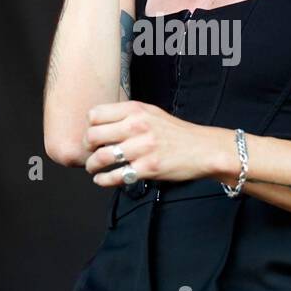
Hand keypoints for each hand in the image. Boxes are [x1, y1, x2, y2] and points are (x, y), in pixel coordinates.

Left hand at [83, 101, 231, 186]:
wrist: (203, 149)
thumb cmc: (176, 132)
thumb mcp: (151, 113)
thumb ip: (127, 114)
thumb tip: (100, 121)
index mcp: (136, 110)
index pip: (95, 115)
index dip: (89, 126)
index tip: (93, 134)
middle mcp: (137, 126)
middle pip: (93, 136)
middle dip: (87, 148)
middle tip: (90, 153)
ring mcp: (142, 148)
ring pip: (101, 158)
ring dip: (92, 166)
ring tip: (94, 168)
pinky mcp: (147, 168)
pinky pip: (116, 176)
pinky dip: (104, 180)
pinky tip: (102, 179)